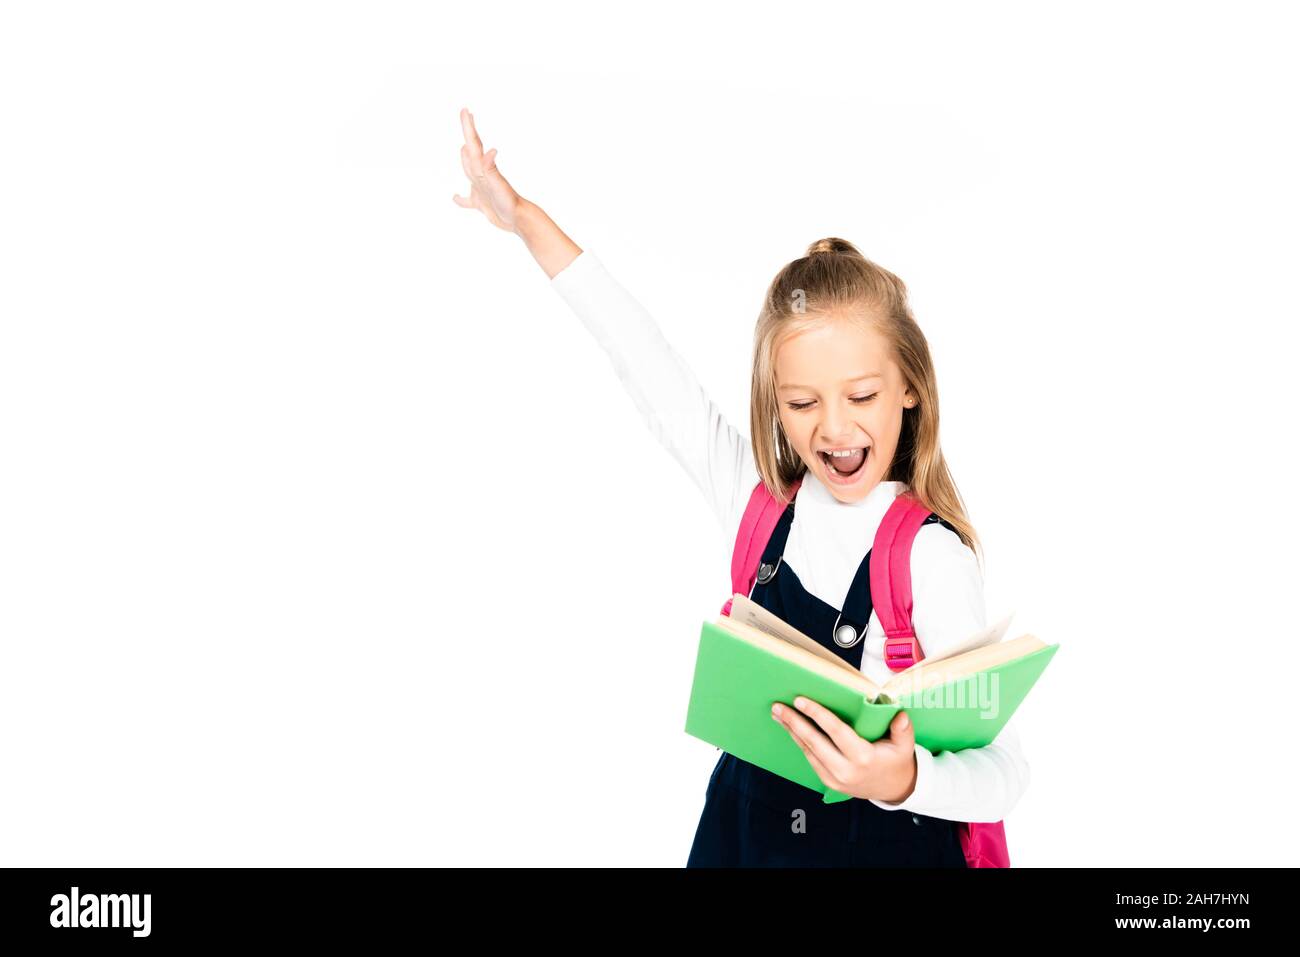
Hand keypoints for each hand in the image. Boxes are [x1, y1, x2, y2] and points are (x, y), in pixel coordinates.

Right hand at [452, 107, 525, 231]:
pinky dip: (460, 199)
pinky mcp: (482, 203)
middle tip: (466, 116)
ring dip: (464, 159)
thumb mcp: (499, 186)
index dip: (468, 127)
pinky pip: (467, 200)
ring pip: (469, 170)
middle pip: (471, 150)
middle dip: (468, 133)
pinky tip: (455, 198)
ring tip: (462, 148)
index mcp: (483, 169)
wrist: (519, 219)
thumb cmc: (510, 203)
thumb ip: (492, 169)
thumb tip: (491, 150)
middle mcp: (482, 175)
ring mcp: (481, 188)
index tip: (465, 110)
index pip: (474, 144)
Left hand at [772, 697, 917, 803]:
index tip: (800, 700)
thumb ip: (903, 729)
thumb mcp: (905, 745)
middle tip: (778, 706)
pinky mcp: (829, 782)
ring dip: (792, 731)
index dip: (817, 714)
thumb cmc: (896, 761)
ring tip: (779, 714)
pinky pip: (810, 759)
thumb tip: (900, 715)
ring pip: (808, 751)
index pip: (835, 731)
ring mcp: (835, 778)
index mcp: (863, 757)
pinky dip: (800, 743)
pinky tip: (791, 729)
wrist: (893, 789)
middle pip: (814, 742)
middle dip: (794, 722)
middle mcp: (846, 770)